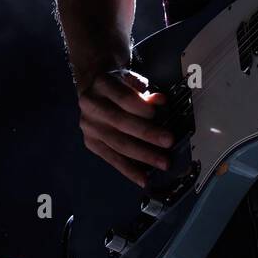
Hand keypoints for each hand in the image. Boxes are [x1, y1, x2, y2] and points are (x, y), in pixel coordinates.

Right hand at [77, 67, 174, 187]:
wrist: (92, 87)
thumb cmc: (117, 84)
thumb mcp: (130, 79)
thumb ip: (144, 89)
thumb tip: (160, 101)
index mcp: (101, 84)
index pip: (123, 98)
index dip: (141, 107)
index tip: (157, 114)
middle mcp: (91, 106)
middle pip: (121, 122)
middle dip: (147, 134)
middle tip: (168, 141)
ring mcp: (89, 126)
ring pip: (117, 143)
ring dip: (142, 155)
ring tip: (161, 162)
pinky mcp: (90, 142)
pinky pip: (111, 159)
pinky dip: (129, 170)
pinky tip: (143, 178)